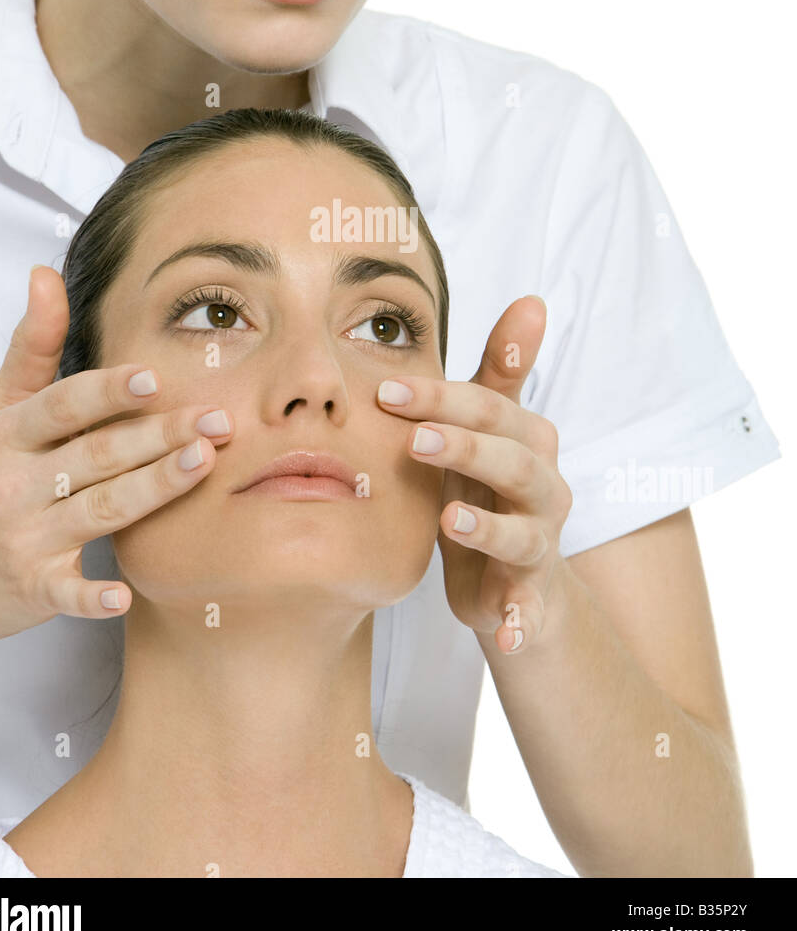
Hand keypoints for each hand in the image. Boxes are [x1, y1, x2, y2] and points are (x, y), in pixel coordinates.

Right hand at [0, 266, 233, 661]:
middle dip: (158, 435)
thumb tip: (44, 275)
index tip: (155, 377)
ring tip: (203, 463)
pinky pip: (66, 594)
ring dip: (153, 489)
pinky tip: (125, 594)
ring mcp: (24, 538)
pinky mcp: (34, 589)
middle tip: (218, 419)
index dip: (107, 391)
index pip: (63, 407)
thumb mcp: (2, 409)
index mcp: (9, 434)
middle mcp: (14, 483)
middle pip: (96, 455)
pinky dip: (91, 597)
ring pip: (99, 510)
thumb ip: (33, 345)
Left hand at [376, 296, 572, 653]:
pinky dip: (518, 620)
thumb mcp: (490, 430)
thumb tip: (533, 299)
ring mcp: (542, 541)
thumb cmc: (489, 489)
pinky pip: (530, 608)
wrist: (514, 580)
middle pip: (512, 459)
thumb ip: (501, 370)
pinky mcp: (533, 594)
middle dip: (466, 446)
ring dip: (489, 526)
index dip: (441, 396)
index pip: (488, 407)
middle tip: (413, 438)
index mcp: (526, 439)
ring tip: (450, 518)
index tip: (386, 388)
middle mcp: (543, 486)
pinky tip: (499, 631)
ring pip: (525, 530)